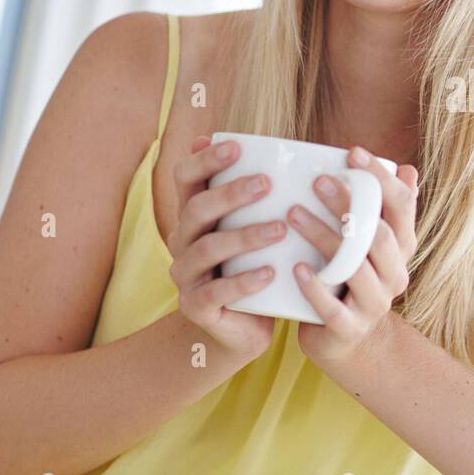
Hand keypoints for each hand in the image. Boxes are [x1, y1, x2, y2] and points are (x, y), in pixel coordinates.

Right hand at [166, 135, 284, 359]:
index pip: (185, 178)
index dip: (205, 160)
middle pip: (196, 209)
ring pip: (207, 248)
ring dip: (244, 236)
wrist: (244, 328)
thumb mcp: (256, 228)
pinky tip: (270, 273)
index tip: (236, 146)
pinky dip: (244, 281)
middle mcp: (182, 241)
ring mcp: (186, 275)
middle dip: (230, 193)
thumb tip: (291, 155)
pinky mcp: (196, 306)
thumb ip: (263, 197)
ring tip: (279, 229)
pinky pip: (217, 292)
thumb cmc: (257, 267)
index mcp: (193, 216)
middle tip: (266, 183)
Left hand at [290, 145, 418, 368]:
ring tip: (292, 214)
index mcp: (403, 247)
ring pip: (354, 267)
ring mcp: (375, 303)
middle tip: (316, 180)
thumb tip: (407, 169)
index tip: (353, 152)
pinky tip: (296, 268)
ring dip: (323, 237)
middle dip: (348, 204)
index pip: (402, 206)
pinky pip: (333, 308)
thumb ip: (385, 210)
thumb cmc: (353, 278)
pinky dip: (315, 287)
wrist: (346, 339)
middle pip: (378, 234)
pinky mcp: (349, 328)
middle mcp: (396, 274)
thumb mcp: (373, 245)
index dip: (381, 178)